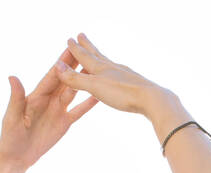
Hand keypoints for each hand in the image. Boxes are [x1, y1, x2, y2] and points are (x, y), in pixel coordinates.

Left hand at [0, 48, 98, 172]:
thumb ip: (16, 97)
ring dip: (84, 80)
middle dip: (75, 65)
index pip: (52, 76)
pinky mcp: (64, 122)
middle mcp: (49, 99)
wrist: (17, 155)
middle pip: (65, 79)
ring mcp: (58, 110)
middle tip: (87, 51)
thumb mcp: (12, 117)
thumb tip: (12, 77)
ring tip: (96, 69)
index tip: (71, 48)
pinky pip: (79, 111)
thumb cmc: (10, 136)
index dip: (62, 62)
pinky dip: (88, 103)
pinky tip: (98, 95)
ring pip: (74, 92)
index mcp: (36, 95)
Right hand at [55, 33, 186, 127]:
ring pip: (109, 63)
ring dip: (101, 57)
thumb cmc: (123, 94)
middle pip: (97, 55)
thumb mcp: (95, 87)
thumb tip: (57, 67)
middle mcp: (113, 68)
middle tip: (82, 35)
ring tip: (98, 54)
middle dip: (88, 46)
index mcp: (102, 68)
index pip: (85, 56)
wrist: (153, 100)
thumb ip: (76, 79)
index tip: (70, 39)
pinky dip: (115, 71)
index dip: (76, 49)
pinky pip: (121, 75)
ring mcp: (125, 75)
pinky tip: (120, 74)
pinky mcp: (135, 84)